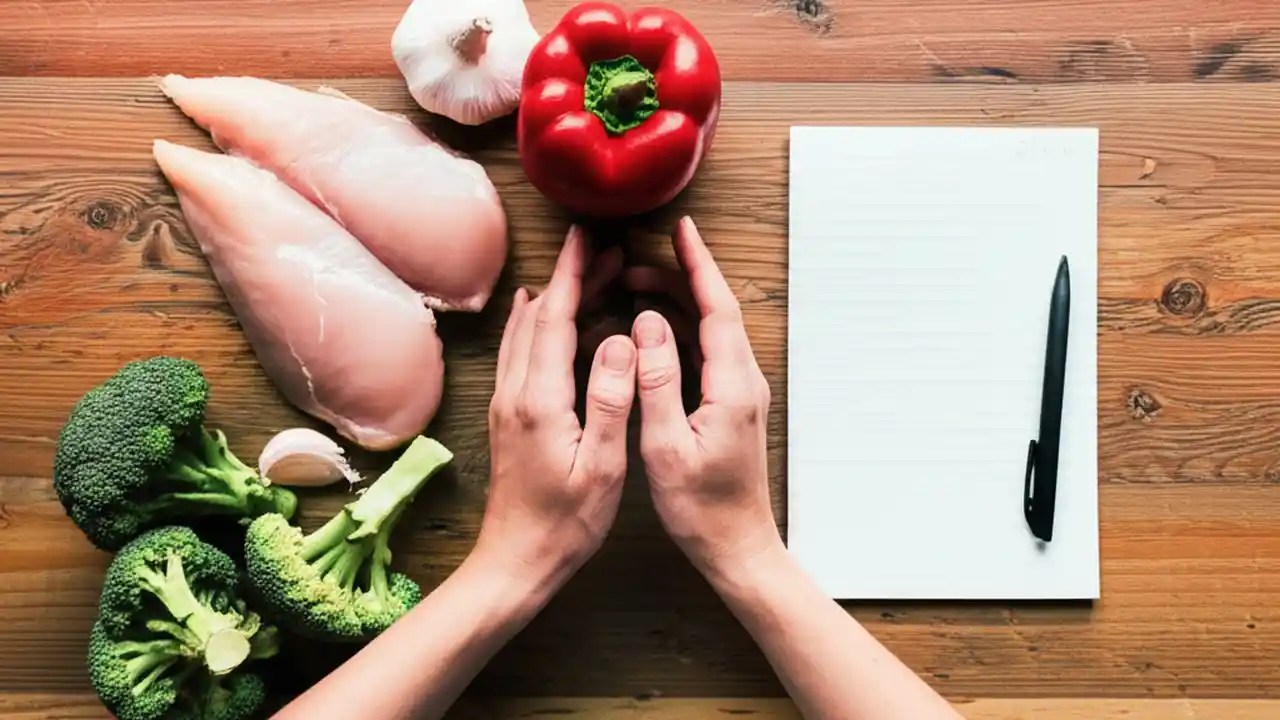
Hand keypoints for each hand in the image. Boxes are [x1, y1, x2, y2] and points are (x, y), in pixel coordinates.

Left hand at [480, 226, 638, 585]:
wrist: (515, 561)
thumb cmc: (565, 522)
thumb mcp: (603, 465)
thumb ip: (611, 399)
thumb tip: (620, 339)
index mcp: (540, 401)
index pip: (554, 318)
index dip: (572, 273)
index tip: (586, 236)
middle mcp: (515, 394)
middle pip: (539, 317)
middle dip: (571, 278)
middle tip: (605, 251)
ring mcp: (507, 405)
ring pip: (527, 333)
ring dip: (555, 298)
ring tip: (590, 276)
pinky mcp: (507, 418)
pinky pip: (520, 354)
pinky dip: (536, 324)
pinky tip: (541, 317)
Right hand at [631, 217, 779, 574]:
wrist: (738, 547)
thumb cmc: (702, 508)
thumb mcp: (667, 446)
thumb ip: (658, 381)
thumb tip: (646, 324)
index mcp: (732, 385)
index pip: (716, 308)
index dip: (698, 264)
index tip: (681, 228)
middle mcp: (743, 381)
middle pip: (712, 311)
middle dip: (674, 278)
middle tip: (628, 263)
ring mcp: (739, 393)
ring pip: (707, 330)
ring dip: (672, 304)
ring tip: (629, 288)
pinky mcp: (730, 405)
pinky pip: (704, 353)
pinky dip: (675, 332)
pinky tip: (647, 334)